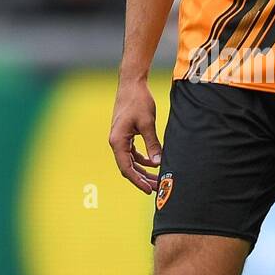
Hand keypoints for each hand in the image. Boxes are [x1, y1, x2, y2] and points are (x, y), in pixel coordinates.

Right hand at [109, 76, 162, 191]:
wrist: (131, 84)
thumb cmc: (138, 101)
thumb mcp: (147, 123)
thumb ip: (152, 144)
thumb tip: (158, 162)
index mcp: (118, 141)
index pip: (126, 168)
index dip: (137, 181)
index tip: (148, 190)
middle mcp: (116, 142)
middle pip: (128, 167)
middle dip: (142, 179)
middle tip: (157, 188)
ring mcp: (120, 138)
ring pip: (131, 161)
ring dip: (143, 171)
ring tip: (157, 179)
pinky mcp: (126, 134)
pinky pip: (133, 153)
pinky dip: (142, 159)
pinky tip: (154, 163)